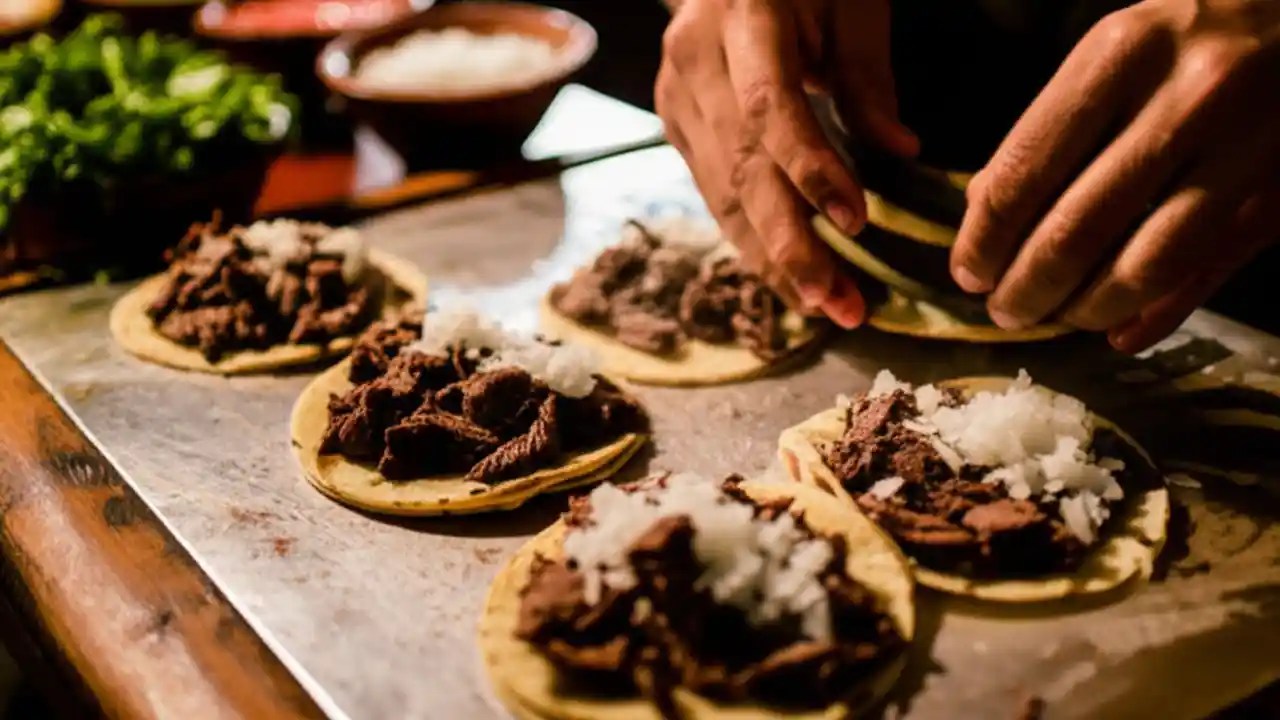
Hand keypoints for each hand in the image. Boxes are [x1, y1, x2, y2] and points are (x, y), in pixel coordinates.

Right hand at [656, 0, 918, 327]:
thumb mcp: (851, 3)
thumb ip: (867, 77)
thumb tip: (902, 152)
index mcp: (742, 16)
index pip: (769, 107)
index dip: (810, 170)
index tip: (856, 224)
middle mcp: (694, 60)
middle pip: (741, 168)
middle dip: (791, 246)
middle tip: (840, 304)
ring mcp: (675, 96)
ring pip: (722, 194)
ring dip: (773, 259)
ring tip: (825, 305)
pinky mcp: (674, 122)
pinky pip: (714, 192)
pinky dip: (751, 238)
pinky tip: (787, 276)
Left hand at [951, 0, 1279, 351]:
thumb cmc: (1189, 36)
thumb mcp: (1114, 51)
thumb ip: (1050, 126)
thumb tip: (982, 212)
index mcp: (1123, 55)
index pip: (1026, 172)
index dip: (985, 238)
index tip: (968, 273)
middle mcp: (1187, 101)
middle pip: (1076, 231)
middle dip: (1026, 289)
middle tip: (1004, 311)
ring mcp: (1244, 151)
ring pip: (1144, 269)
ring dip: (1084, 311)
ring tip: (1055, 318)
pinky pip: (1207, 275)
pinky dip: (1155, 317)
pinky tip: (1119, 334)